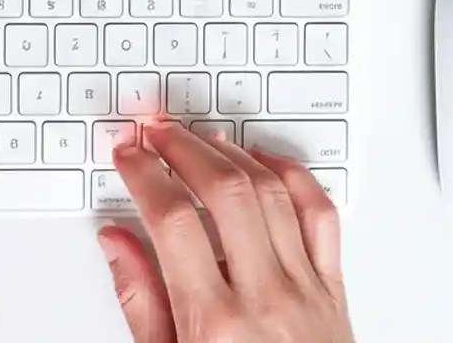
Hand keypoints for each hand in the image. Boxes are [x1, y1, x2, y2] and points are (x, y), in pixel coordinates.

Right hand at [98, 121, 353, 342]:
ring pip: (272, 192)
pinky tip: (264, 161)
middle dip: (182, 146)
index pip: (172, 218)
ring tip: (198, 137)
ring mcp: (307, 292)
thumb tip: (117, 242)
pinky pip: (320, 216)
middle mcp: (266, 300)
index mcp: (214, 324)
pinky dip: (293, 176)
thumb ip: (142, 302)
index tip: (126, 155)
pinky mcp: (335, 292)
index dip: (143, 173)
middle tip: (154, 130)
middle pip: (224, 190)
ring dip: (230, 152)